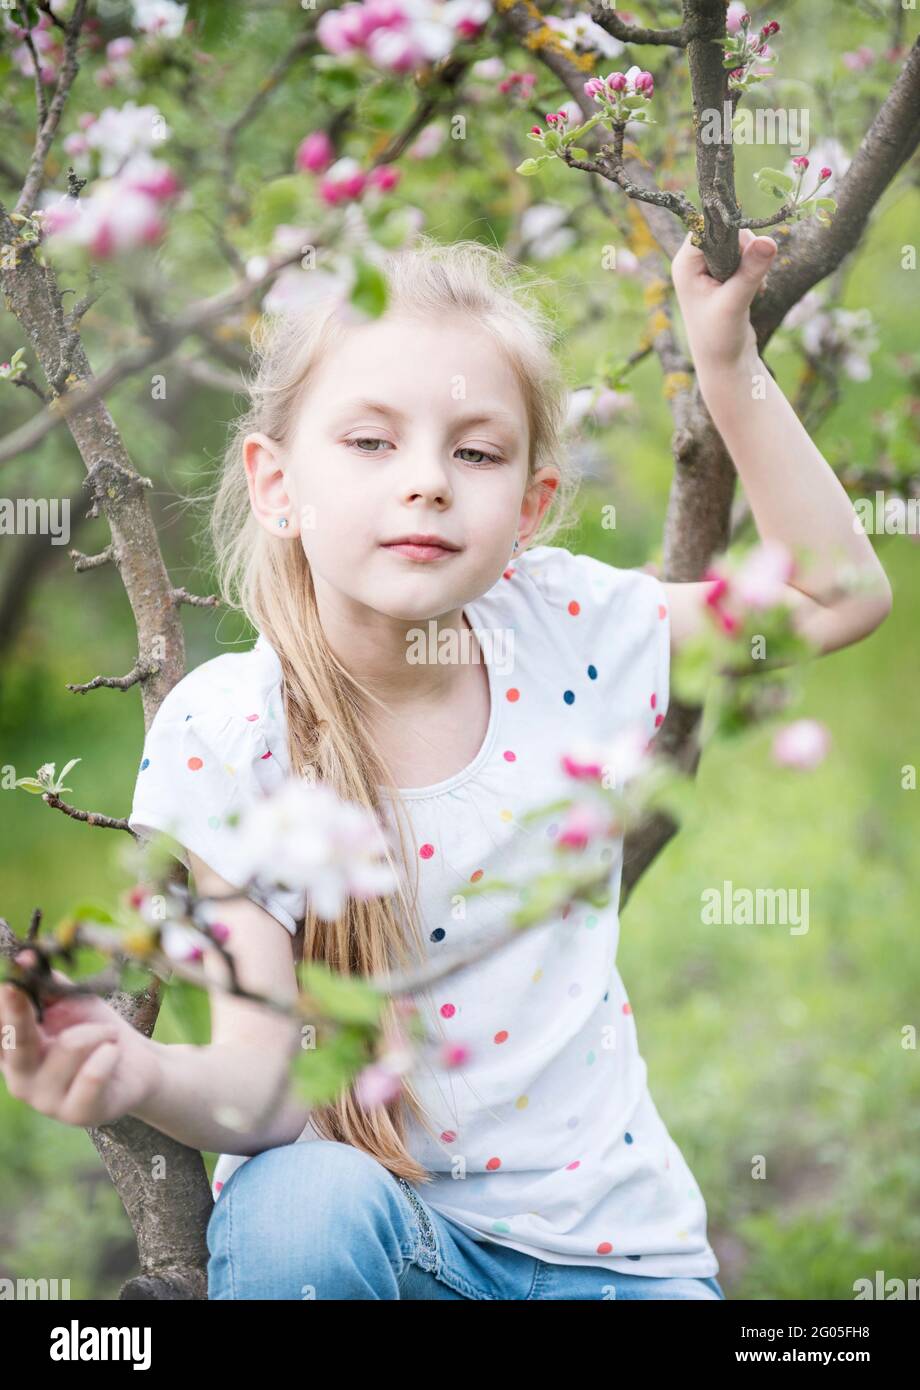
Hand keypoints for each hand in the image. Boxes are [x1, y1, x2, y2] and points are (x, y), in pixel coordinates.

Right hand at [0, 950, 159, 1126]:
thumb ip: (46, 982)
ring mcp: (47, 1101)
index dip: (3, 1008)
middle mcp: (21, 1080)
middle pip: (17, 1044)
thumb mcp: (70, 1001)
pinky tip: (112, 1055)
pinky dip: (109, 1053)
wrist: (138, 1064)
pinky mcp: (78, 1114)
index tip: (6, 984)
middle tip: (17, 987)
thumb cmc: (96, 1030)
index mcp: (13, 1052)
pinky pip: (93, 1073)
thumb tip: (25, 956)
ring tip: (107, 1036)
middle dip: (18, 1012)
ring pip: (69, 1047)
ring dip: (98, 1031)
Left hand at [670, 227, 776, 374]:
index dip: (731, 233)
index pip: (708, 227)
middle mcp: (692, 263)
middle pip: (726, 232)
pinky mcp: (723, 276)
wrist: (725, 364)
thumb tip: (769, 240)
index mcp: (684, 264)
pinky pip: (745, 257)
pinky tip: (755, 292)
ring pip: (739, 244)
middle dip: (745, 250)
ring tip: (752, 289)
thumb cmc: (719, 339)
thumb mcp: (735, 303)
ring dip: (752, 262)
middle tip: (752, 276)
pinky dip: (755, 270)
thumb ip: (750, 271)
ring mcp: (707, 269)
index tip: (749, 251)